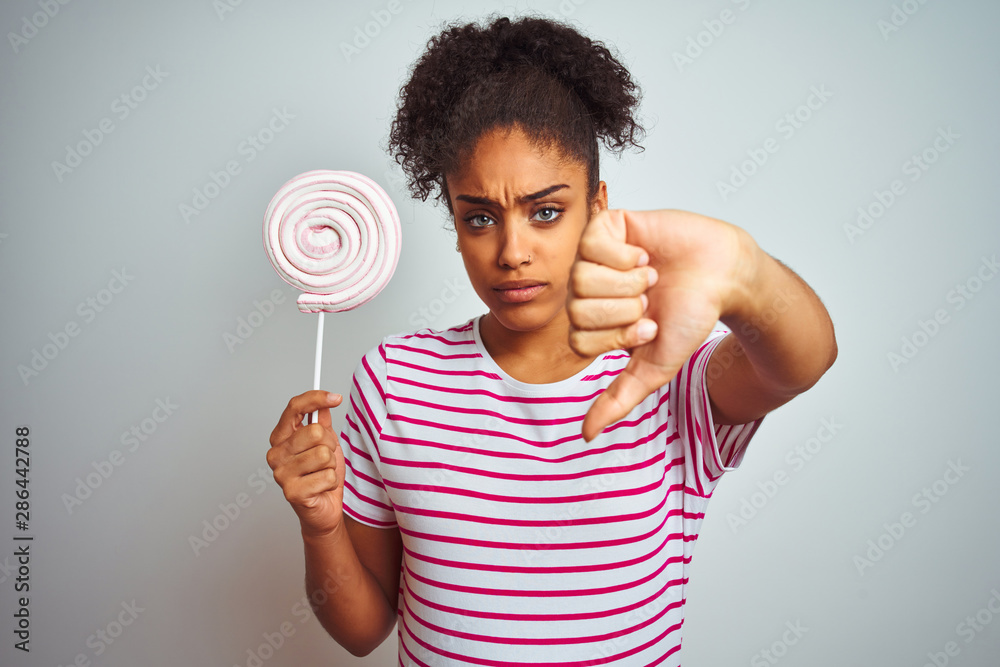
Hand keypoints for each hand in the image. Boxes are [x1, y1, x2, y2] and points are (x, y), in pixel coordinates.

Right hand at [267, 391, 346, 537]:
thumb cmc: (322, 474)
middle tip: (326, 458)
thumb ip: (322, 421)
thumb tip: (325, 401)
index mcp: (281, 437)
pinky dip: (331, 482)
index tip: (336, 397)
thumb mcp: (325, 442)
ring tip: (322, 473)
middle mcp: (276, 454)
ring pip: (323, 454)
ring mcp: (281, 474)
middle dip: (330, 445)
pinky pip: (327, 476)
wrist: (324, 508)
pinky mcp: (292, 492)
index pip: (294, 408)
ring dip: (331, 465)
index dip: (316, 399)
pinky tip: (321, 487)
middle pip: (314, 432)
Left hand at [568, 209, 752, 440]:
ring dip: (628, 282)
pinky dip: (625, 255)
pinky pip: (593, 244)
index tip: (649, 326)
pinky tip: (644, 255)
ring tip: (651, 277)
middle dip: (624, 309)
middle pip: (577, 310)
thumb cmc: (690, 317)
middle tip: (651, 300)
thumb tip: (585, 435)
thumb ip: (618, 399)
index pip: (579, 339)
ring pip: (582, 278)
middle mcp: (588, 289)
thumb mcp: (653, 366)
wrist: (724, 276)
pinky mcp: (607, 226)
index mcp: (595, 321)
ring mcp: (594, 256)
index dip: (620, 336)